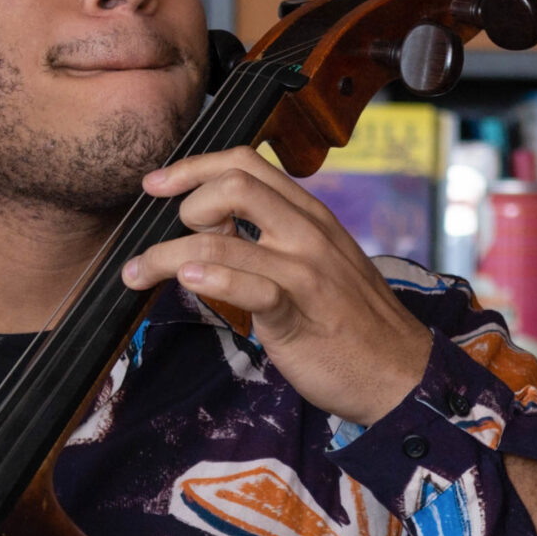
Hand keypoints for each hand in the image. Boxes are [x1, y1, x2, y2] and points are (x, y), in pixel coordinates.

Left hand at [123, 149, 432, 426]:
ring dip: (164, 255)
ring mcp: (305, 271)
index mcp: (309, 215)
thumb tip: (211, 231)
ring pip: (222, 242)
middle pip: (233, 185)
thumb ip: (270, 240)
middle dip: (181, 202)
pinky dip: (209, 281)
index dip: (192, 167)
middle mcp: (307, 232)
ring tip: (137, 273)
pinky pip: (250, 287)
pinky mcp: (298, 313)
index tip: (156, 185)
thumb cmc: (350, 321)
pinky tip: (185, 284)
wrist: (399, 372)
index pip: (246, 163)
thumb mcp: (315, 264)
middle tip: (156, 234)